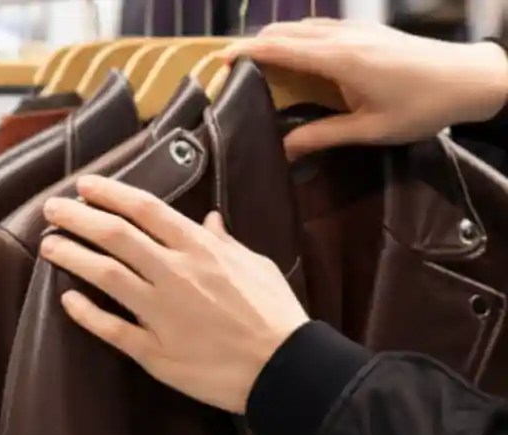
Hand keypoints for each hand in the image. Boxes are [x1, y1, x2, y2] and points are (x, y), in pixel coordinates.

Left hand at [40, 176, 309, 413]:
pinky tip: (66, 300)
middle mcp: (175, 274)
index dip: (110, 193)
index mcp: (201, 249)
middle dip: (78, 217)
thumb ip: (225, 242)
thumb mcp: (257, 265)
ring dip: (72, 256)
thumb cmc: (275, 314)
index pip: (145, 209)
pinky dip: (85, 313)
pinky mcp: (154, 351)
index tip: (84, 186)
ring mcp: (161, 312)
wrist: (286, 368)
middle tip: (52, 208)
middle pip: (116, 235)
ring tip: (48, 244)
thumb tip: (209, 219)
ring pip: (106, 275)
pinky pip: (111, 329)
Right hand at [226, 20, 507, 157]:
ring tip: (261, 59)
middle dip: (257, 44)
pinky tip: (300, 52)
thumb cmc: (423, 107)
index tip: (222, 61)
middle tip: (236, 67)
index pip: (281, 49)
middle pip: (287, 31)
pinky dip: (300, 36)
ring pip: (305, 26)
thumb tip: (285, 150)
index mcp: (340, 60)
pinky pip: (323, 27)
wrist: (470, 78)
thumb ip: (323, 136)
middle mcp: (345, 38)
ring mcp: (358, 31)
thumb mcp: (370, 130)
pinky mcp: (369, 32)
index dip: (247, 52)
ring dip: (278, 38)